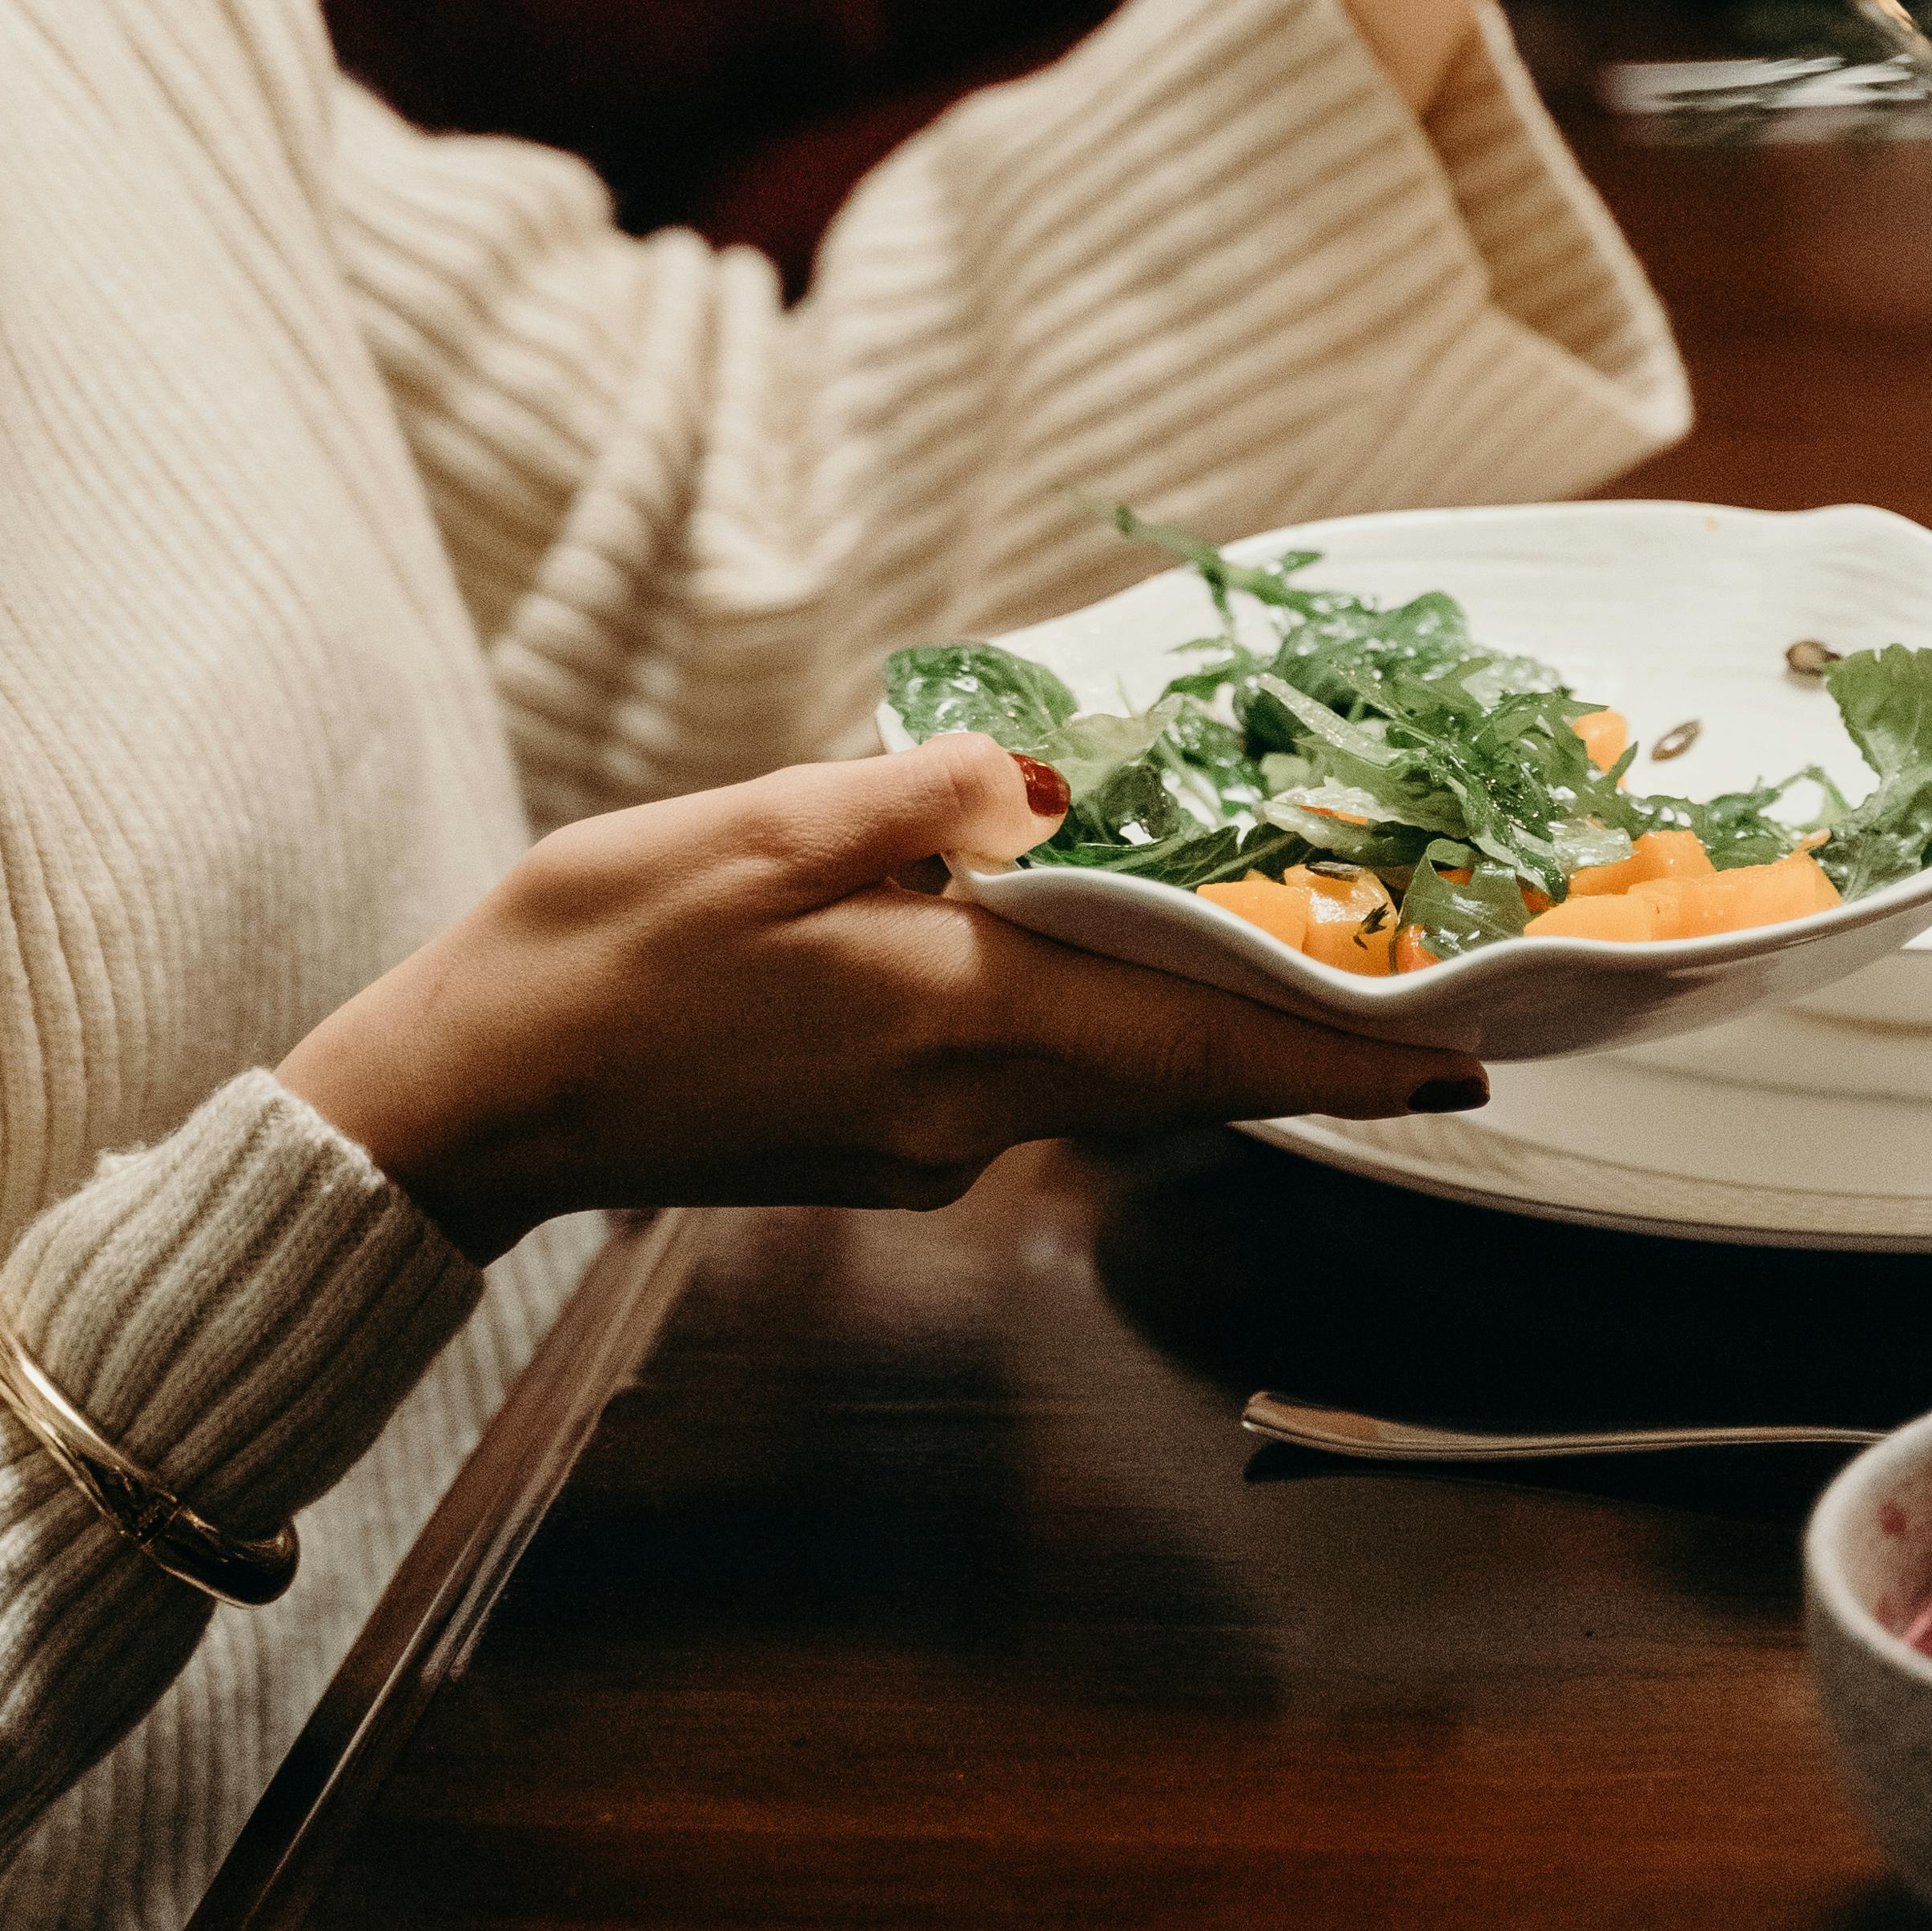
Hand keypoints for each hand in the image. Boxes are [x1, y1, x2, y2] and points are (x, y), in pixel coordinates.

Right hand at [277, 738, 1485, 1261]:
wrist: (465, 1102)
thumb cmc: (592, 954)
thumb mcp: (756, 831)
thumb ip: (919, 806)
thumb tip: (1040, 785)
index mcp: (957, 1018)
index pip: (1199, 1051)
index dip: (1343, 1056)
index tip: (1466, 1062)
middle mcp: (965, 1105)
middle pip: (1172, 1070)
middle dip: (1292, 1031)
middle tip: (1410, 988)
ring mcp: (920, 1141)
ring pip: (1096, 1072)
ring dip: (1180, 1021)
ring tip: (1265, 950)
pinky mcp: (872, 1145)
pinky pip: (1014, 1076)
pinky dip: (1072, 1021)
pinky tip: (1067, 951)